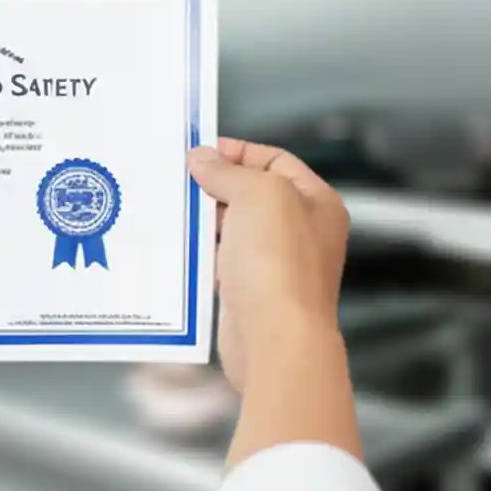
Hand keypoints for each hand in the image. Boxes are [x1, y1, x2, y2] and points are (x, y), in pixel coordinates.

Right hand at [188, 137, 358, 466]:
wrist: (275, 338)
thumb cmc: (278, 263)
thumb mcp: (256, 195)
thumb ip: (228, 171)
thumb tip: (202, 158)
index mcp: (316, 202)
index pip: (274, 160)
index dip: (237, 152)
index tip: (198, 153)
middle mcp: (302, 231)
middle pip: (252, 193)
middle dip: (215, 185)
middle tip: (179, 182)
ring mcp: (277, 263)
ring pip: (233, 227)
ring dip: (204, 219)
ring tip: (173, 211)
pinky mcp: (251, 291)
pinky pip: (222, 259)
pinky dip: (201, 251)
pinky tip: (179, 247)